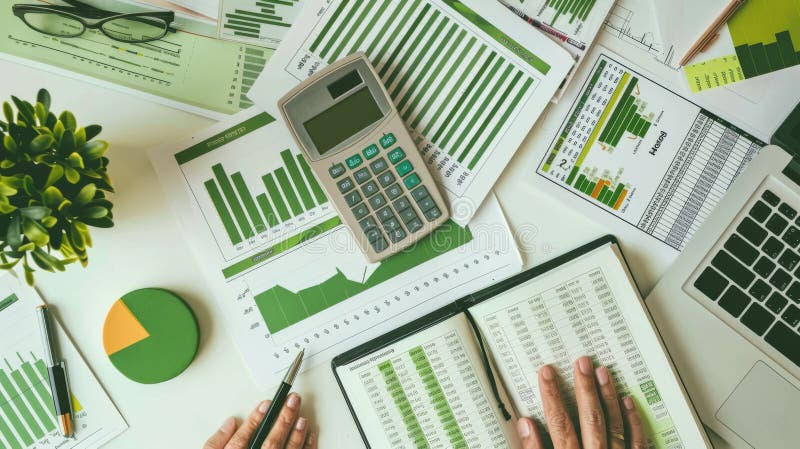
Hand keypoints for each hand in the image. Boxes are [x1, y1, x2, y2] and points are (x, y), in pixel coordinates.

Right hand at [203, 394, 316, 448]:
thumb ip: (215, 444)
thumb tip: (229, 424)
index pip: (243, 439)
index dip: (256, 419)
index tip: (266, 405)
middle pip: (270, 443)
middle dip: (283, 419)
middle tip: (292, 401)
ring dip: (296, 435)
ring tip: (303, 418)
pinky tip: (309, 438)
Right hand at [516, 357, 646, 448]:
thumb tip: (525, 426)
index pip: (559, 423)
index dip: (551, 396)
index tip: (546, 373)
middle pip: (589, 418)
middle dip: (584, 387)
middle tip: (582, 363)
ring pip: (614, 424)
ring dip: (608, 396)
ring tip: (603, 372)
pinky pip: (636, 441)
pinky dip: (632, 420)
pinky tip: (628, 401)